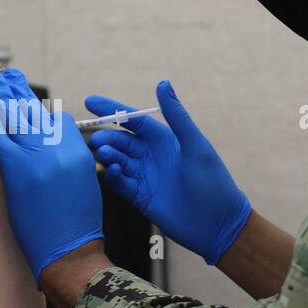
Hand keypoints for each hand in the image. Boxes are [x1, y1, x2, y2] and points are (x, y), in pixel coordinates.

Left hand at [0, 68, 103, 286]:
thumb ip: (68, 157)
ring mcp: (38, 159)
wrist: (69, 251)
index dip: (43, 115)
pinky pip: (2, 138)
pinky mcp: (18, 171)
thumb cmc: (78, 222)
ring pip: (18, 119)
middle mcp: (60, 150)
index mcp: (79, 151)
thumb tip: (50, 142)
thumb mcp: (84, 182)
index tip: (29, 107)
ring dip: (4, 98)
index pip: (59, 120)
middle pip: (36, 113)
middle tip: (5, 76)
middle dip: (19, 93)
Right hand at [86, 80, 250, 264]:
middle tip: (96, 139)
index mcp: (164, 139)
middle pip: (121, 140)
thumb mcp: (195, 145)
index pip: (132, 119)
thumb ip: (176, 116)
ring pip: (117, 160)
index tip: (89, 102)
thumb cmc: (212, 181)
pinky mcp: (140, 197)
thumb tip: (162, 83)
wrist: (217, 224)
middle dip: (106, 137)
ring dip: (108, 155)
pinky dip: (112, 176)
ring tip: (104, 154)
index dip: (111, 110)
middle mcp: (151, 155)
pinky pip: (120, 183)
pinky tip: (111, 171)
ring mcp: (144, 176)